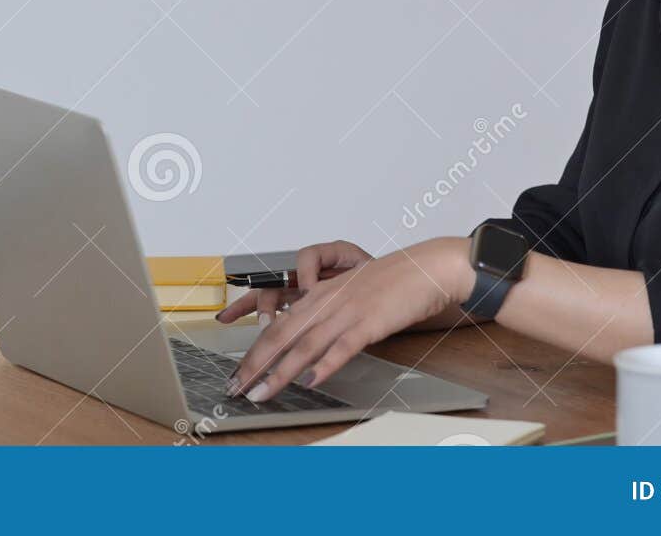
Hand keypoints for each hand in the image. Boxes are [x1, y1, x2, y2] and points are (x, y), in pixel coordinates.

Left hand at [225, 236, 473, 402]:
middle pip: (280, 335)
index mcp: (319, 295)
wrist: (425, 268)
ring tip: (261, 393)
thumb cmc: (392, 283)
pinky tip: (311, 381)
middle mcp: (326, 302)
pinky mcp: (369, 322)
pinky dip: (325, 365)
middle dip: (254, 365)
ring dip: (279, 373)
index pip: (277, 326)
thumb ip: (328, 317)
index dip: (254, 351)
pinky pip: (342, 346)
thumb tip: (311, 350)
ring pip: (304, 345)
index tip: (238, 374)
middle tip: (235, 388)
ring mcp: (346, 312)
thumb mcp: (351, 296)